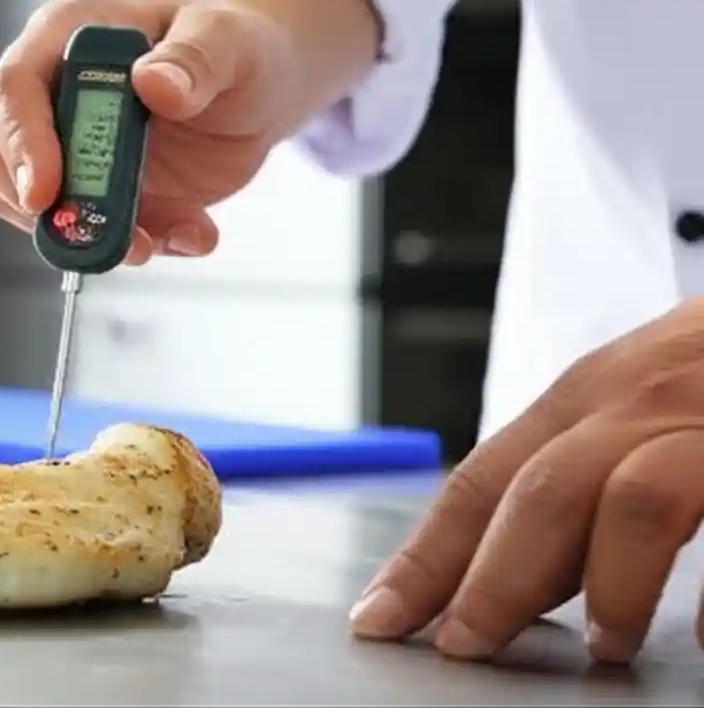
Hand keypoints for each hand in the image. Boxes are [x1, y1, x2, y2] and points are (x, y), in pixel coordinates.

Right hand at [0, 0, 302, 265]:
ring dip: (92, 237)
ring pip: (33, 208)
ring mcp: (68, 150)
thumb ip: (196, 60)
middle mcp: (54, 94)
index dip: (20, 143)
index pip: (14, 89)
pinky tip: (188, 231)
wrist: (258, 93)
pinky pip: (89, 234)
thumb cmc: (234, 48)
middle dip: (44, 207)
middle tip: (103, 235)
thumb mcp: (229, 42)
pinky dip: (138, 246)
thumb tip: (153, 83)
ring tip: (163, 237)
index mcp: (69, 37)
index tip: (45, 192)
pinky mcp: (94, 195)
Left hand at [350, 297, 703, 663]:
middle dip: (490, 581)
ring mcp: (700, 418)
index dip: (423, 558)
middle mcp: (628, 403)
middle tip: (461, 649)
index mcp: (577, 400)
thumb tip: (505, 585)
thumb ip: (568, 488)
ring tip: (604, 648)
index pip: (477, 485)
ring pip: (632, 502)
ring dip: (610, 586)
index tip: (378, 618)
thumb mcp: (623, 409)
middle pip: (538, 494)